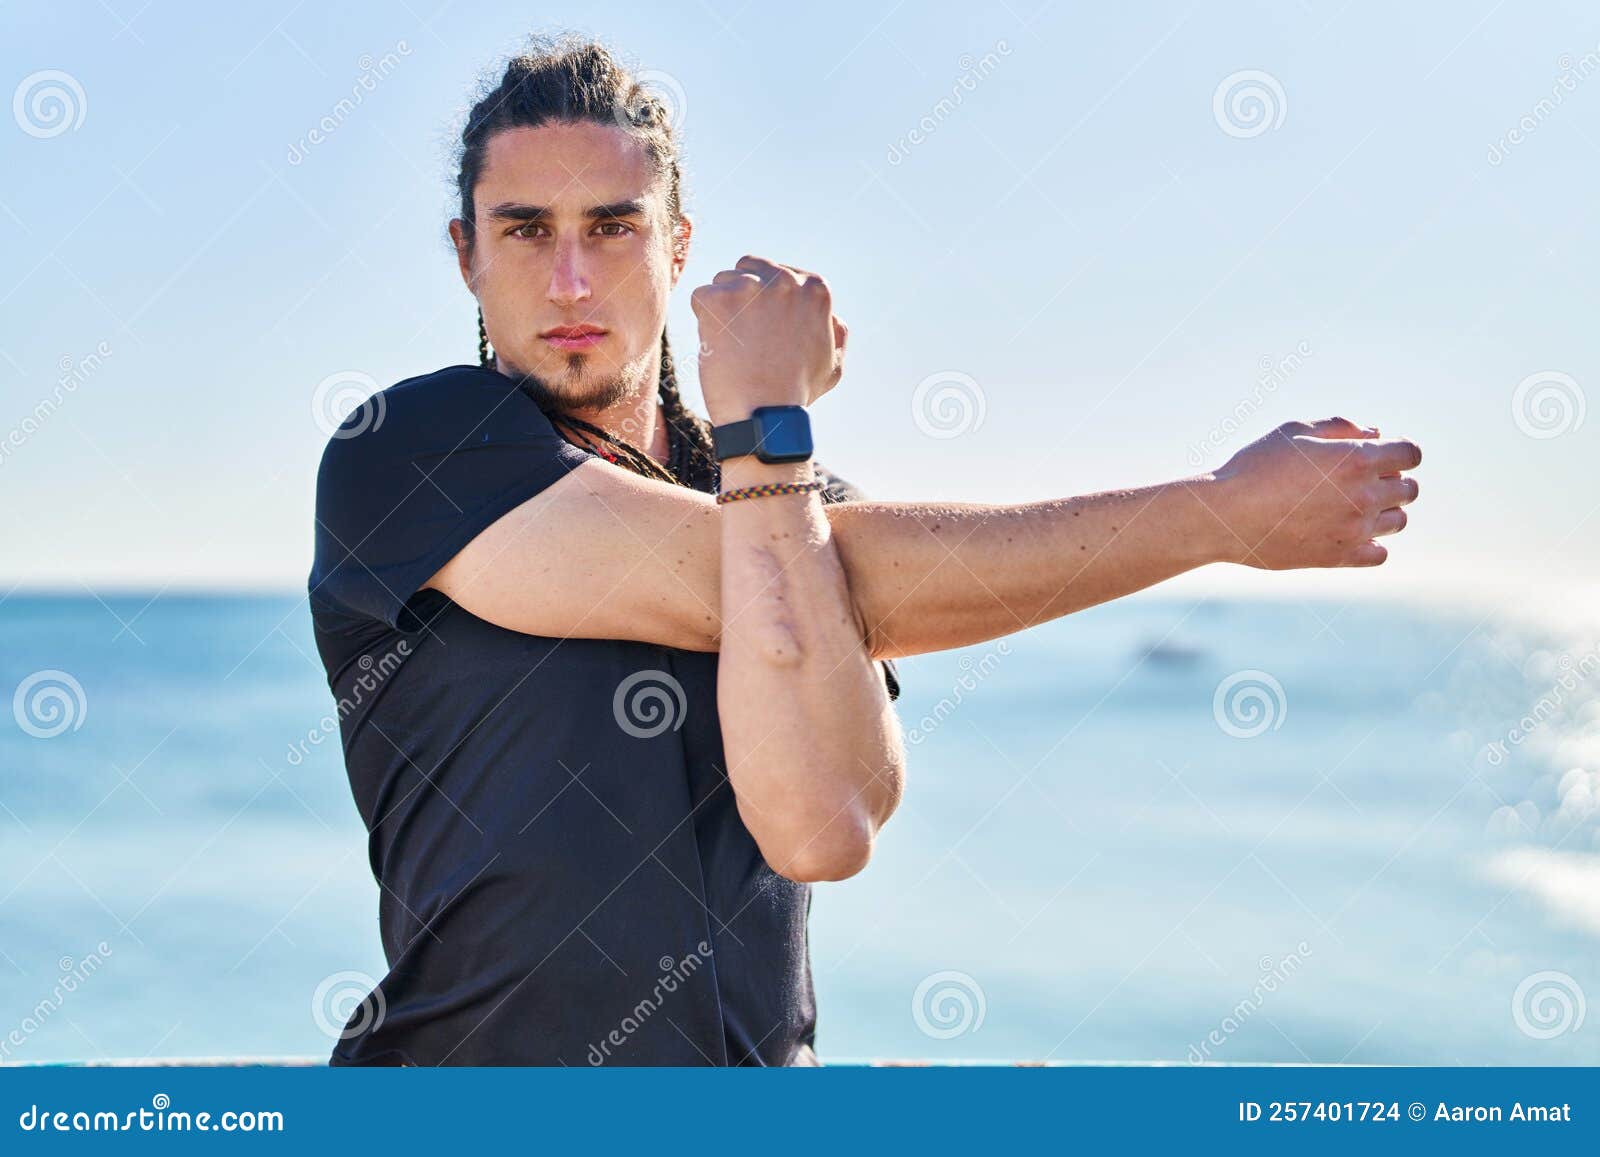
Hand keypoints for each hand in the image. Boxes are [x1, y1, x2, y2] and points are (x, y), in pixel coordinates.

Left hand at [690, 255, 845, 423]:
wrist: (764, 416)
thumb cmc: (796, 395)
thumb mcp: (833, 364)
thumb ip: (835, 333)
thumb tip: (832, 316)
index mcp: (815, 289)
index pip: (779, 273)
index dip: (766, 299)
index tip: (763, 325)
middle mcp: (785, 280)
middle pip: (749, 269)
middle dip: (744, 295)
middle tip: (743, 332)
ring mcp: (750, 287)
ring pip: (723, 281)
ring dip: (723, 307)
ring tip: (733, 344)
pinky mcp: (719, 299)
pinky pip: (701, 298)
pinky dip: (703, 321)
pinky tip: (717, 346)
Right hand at [1210, 417, 1421, 568]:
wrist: (1225, 516)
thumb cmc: (1254, 467)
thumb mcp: (1293, 430)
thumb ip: (1340, 427)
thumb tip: (1374, 435)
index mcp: (1356, 459)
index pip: (1411, 454)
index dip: (1399, 452)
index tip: (1380, 455)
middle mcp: (1364, 495)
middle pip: (1409, 489)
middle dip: (1392, 480)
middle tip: (1358, 481)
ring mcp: (1355, 529)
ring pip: (1399, 521)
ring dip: (1384, 511)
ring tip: (1350, 507)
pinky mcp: (1339, 557)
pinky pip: (1380, 554)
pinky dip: (1373, 544)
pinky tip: (1349, 533)